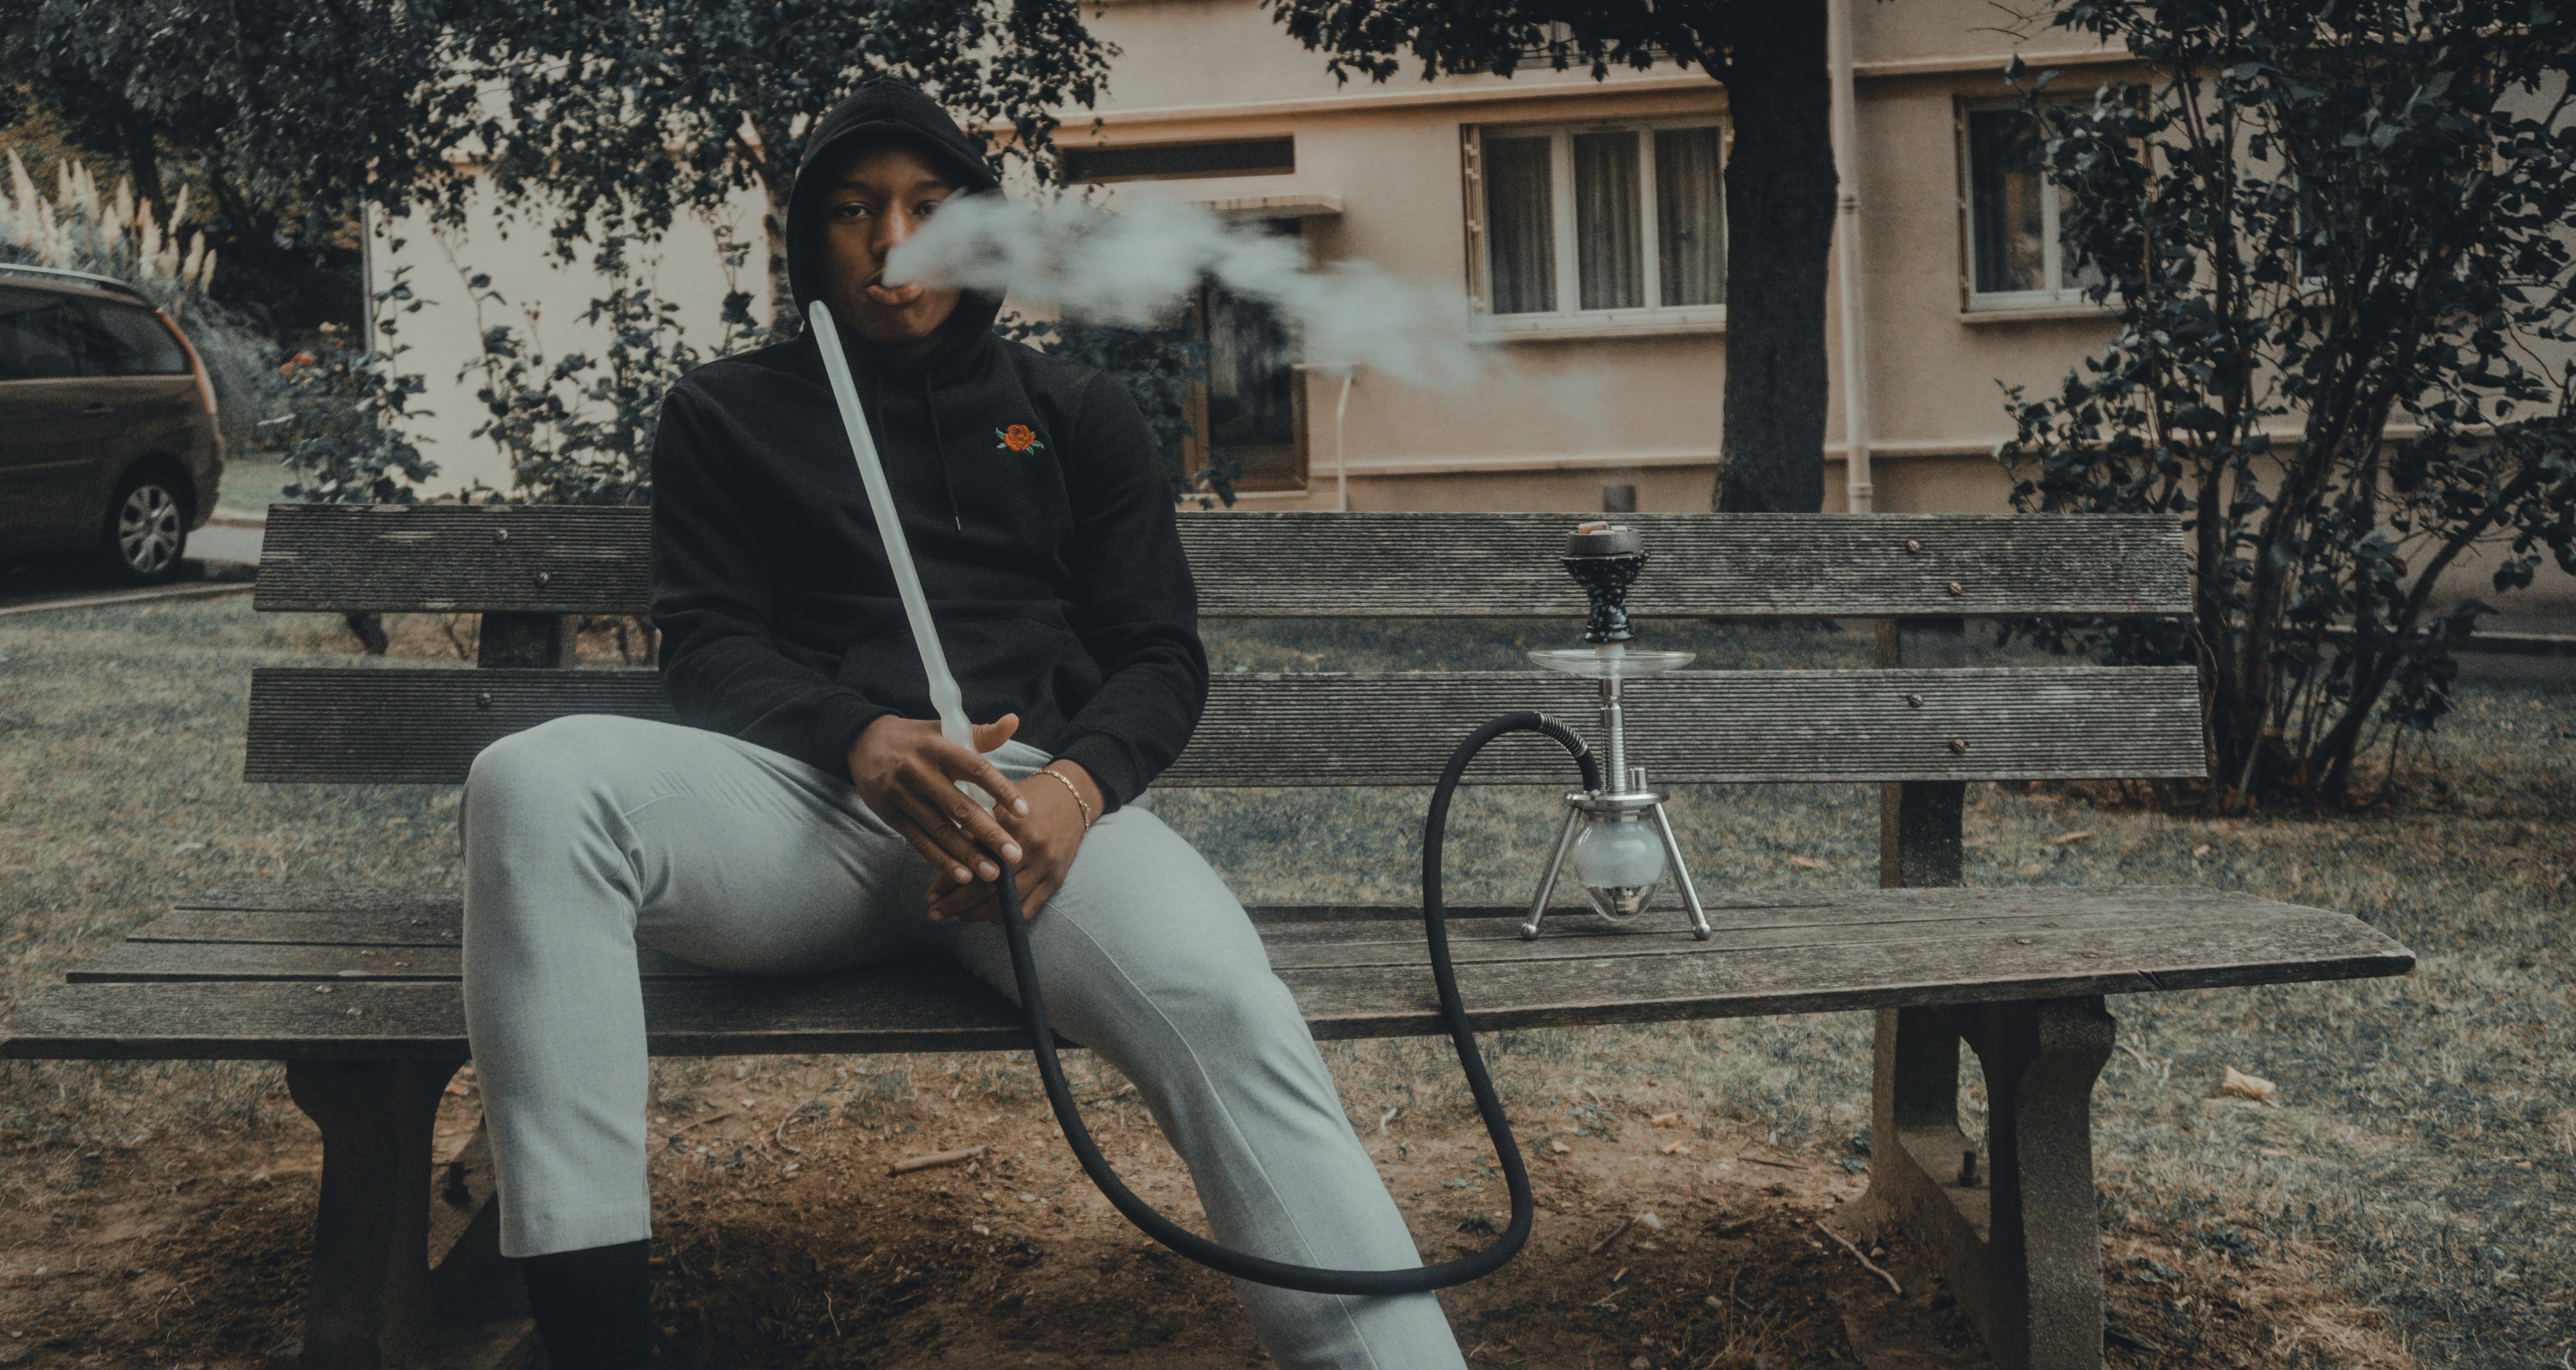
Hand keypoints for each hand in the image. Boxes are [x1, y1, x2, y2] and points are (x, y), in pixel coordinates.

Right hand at [846, 713, 1029, 889]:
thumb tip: (1014, 721)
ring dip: (967, 854)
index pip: (975, 769)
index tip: (1024, 812)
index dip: (1000, 790)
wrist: (865, 742)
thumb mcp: (946, 730)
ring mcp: (902, 795)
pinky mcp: (890, 815)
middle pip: (959, 807)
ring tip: (993, 874)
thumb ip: (982, 734)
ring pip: (940, 829)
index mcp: (939, 747)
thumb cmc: (918, 739)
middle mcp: (919, 771)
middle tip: (1015, 855)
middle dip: (989, 834)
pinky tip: (963, 874)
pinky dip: (941, 860)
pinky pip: (919, 841)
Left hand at [924, 759, 1100, 923]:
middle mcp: (1027, 848)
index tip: (930, 895)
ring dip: (977, 915)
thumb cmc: (1026, 799)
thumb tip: (944, 863)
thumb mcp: (996, 806)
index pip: (971, 863)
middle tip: (936, 913)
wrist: (1071, 796)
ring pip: (1005, 905)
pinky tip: (988, 916)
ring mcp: (1044, 866)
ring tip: (957, 917)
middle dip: (956, 906)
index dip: (947, 884)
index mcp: (1007, 826)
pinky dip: (1005, 917)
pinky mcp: (1056, 879)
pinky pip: (1028, 910)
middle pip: (986, 889)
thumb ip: (973, 832)